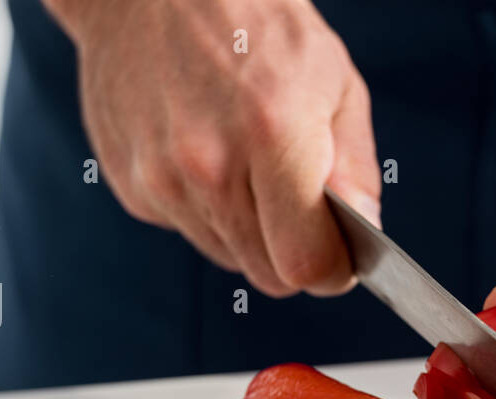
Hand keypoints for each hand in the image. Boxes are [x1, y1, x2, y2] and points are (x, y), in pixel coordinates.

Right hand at [47, 0, 379, 295]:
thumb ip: (354, 167)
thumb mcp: (334, 78)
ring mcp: (162, 180)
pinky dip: (206, 208)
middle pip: (268, 275)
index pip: (306, 264)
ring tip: (245, 162)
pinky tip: (205, 151)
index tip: (339, 256)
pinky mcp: (132, 186)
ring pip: (229, 257)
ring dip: (248, 230)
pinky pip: (189, 230)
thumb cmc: (253, 20)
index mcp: (272, 134)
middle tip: (299, 206)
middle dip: (293, 253)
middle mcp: (209, 166)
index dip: (332, 270)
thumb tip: (363, 236)